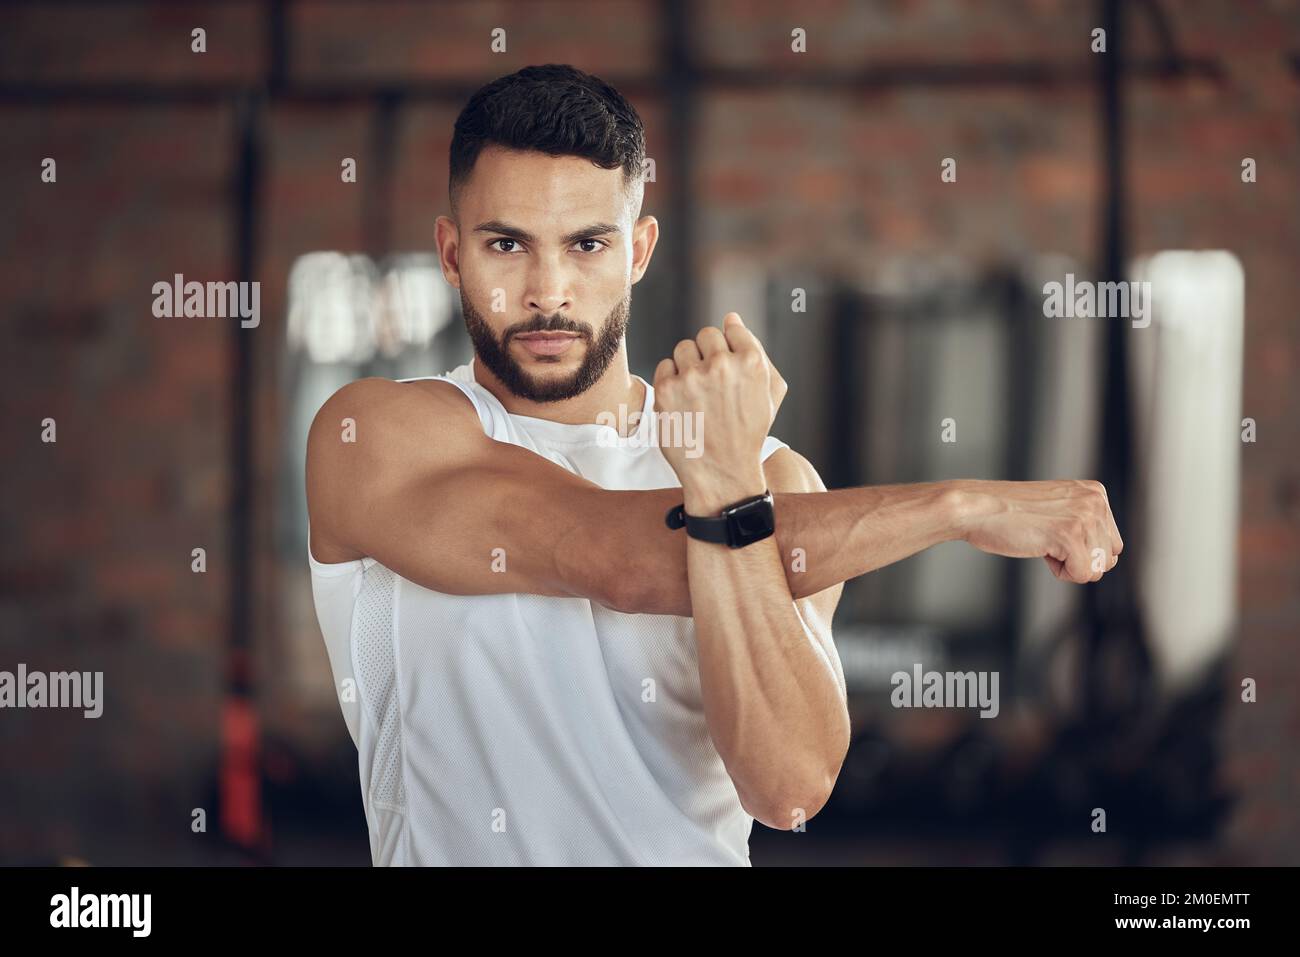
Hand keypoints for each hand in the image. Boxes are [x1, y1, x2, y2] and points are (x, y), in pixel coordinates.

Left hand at [652, 312, 787, 512]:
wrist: (722, 472)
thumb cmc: (748, 432)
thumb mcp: (769, 393)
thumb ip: (756, 350)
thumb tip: (731, 318)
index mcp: (752, 361)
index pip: (731, 328)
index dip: (728, 348)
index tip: (727, 369)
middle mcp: (722, 365)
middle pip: (706, 335)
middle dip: (707, 355)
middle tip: (712, 385)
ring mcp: (692, 377)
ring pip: (683, 348)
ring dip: (688, 366)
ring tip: (698, 396)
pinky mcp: (666, 389)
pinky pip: (665, 366)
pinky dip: (671, 381)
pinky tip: (683, 403)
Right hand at [954, 479, 1123, 582]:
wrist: (975, 508)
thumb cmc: (1007, 514)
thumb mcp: (1057, 510)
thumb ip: (1086, 526)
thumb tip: (1110, 562)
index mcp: (1095, 493)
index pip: (1113, 543)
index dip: (1082, 550)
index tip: (1053, 532)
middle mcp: (1096, 500)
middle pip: (1109, 559)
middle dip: (1078, 559)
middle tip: (1046, 538)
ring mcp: (1084, 516)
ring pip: (1097, 569)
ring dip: (1067, 565)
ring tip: (1041, 541)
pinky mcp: (1070, 534)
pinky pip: (1081, 574)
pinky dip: (1059, 572)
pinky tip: (1040, 548)